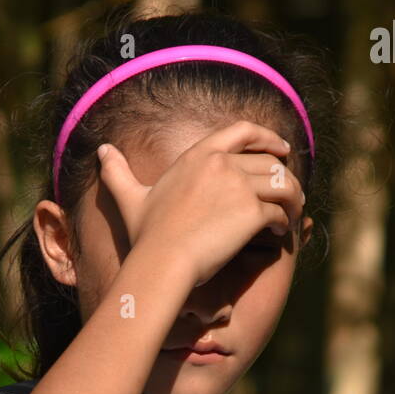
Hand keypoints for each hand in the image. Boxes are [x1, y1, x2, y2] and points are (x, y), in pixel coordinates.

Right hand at [96, 120, 304, 287]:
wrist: (162, 262)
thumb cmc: (146, 236)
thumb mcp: (130, 199)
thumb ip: (118, 174)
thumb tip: (102, 151)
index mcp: (199, 155)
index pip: (242, 131)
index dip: (267, 137)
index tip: (280, 149)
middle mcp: (223, 163)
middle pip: (270, 162)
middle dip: (285, 176)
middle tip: (291, 194)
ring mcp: (239, 186)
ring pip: (283, 184)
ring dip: (292, 199)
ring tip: (291, 215)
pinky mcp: (252, 212)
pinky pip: (280, 212)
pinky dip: (284, 223)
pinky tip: (279, 234)